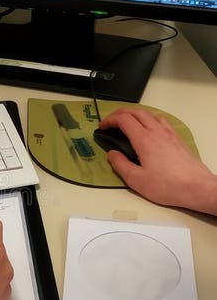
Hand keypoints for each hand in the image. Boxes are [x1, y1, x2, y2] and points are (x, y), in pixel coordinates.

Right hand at [98, 108, 216, 213]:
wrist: (196, 187)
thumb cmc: (167, 186)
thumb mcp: (136, 180)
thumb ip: (120, 165)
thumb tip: (111, 155)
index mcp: (144, 140)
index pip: (123, 120)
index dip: (110, 120)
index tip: (102, 126)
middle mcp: (157, 132)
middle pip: (136, 112)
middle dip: (120, 114)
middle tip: (111, 122)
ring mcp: (169, 133)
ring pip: (149, 114)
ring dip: (135, 114)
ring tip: (127, 122)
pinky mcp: (177, 138)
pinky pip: (161, 120)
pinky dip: (149, 118)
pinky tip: (149, 128)